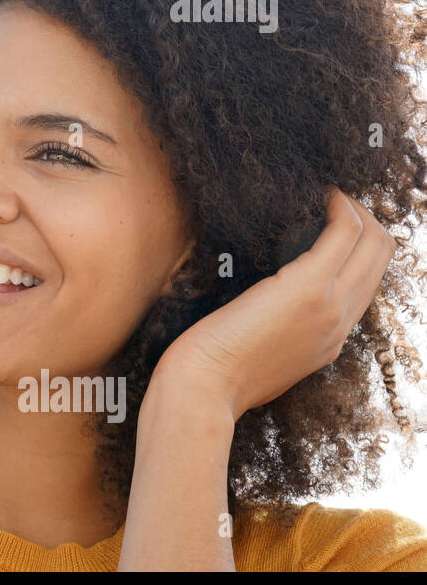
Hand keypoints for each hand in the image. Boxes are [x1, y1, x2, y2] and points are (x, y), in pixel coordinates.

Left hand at [151, 187, 395, 420]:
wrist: (202, 391)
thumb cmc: (211, 374)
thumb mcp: (257, 356)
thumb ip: (274, 333)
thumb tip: (261, 308)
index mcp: (330, 340)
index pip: (367, 283)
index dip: (358, 245)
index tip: (329, 221)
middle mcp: (340, 323)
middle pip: (381, 257)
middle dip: (364, 219)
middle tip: (331, 199)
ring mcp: (330, 305)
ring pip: (374, 241)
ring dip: (354, 208)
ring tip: (326, 194)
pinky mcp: (307, 286)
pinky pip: (344, 232)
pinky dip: (338, 205)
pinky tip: (319, 193)